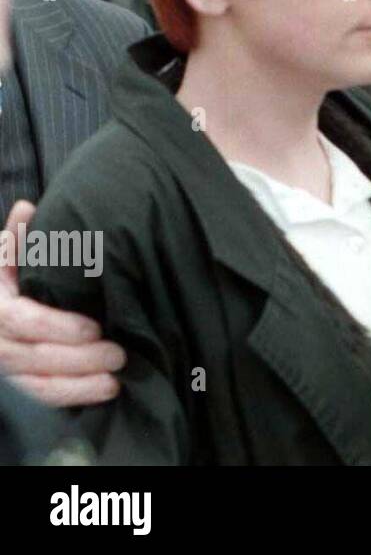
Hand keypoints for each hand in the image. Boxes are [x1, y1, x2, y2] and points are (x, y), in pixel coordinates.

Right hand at [0, 200, 123, 405]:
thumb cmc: (9, 283)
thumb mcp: (7, 260)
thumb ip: (18, 240)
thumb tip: (26, 208)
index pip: (22, 321)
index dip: (58, 328)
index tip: (94, 329)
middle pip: (31, 358)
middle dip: (78, 360)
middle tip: (119, 356)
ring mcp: (2, 369)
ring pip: (34, 387)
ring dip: (77, 388)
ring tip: (115, 383)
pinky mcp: (14, 389)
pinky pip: (37, 402)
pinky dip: (70, 400)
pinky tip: (102, 394)